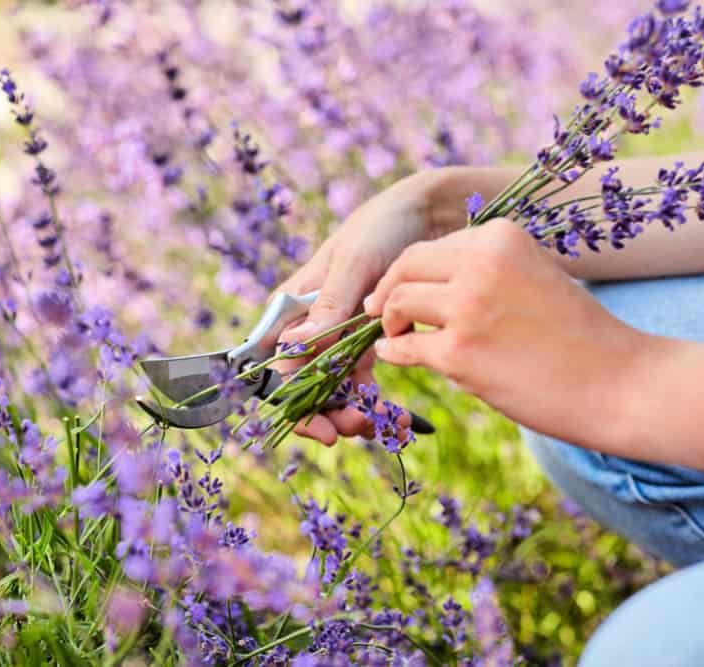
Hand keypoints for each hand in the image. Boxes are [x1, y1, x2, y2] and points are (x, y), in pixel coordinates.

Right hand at [272, 171, 458, 444]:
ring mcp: (334, 336)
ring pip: (332, 391)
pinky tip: (396, 418)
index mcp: (290, 308)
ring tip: (385, 426)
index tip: (325, 428)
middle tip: (359, 428)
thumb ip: (328, 306)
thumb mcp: (354, 264)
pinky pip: (360, 381)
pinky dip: (375, 402)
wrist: (427, 213)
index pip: (277, 368)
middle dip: (327, 414)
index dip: (295, 405)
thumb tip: (295, 345)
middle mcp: (306, 327)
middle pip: (302, 387)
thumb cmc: (380, 228)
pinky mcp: (363, 341)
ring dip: (353, 413)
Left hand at [364, 220, 647, 441]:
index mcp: (501, 237)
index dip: (409, 272)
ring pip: (396, 303)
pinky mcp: (459, 354)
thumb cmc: (580, 335)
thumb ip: (486, 269)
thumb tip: (431, 280)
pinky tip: (394, 355)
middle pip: (405, 268)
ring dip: (389, 321)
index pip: (431, 248)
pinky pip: (403, 348)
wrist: (621, 383)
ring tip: (396, 335)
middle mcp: (481, 263)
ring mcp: (467, 308)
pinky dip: (392, 351)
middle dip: (386, 290)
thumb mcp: (534, 275)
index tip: (400, 290)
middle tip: (380, 311)